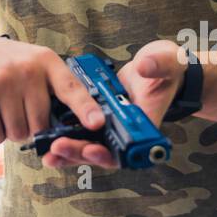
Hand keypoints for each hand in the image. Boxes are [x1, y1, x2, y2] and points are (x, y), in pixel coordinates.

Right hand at [0, 31, 105, 156]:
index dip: (86, 108)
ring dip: (10, 130)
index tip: (97, 123)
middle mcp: (27, 69)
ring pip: (18, 132)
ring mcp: (3, 80)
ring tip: (2, 108)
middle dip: (29, 127)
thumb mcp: (32, 63)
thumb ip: (50, 89)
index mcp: (46, 61)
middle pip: (40, 124)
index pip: (71, 87)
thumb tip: (65, 129)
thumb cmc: (4, 62)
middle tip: (17, 109)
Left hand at [42, 40, 188, 169]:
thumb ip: (158, 65)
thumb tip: (144, 67)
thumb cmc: (167, 68)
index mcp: (147, 122)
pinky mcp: (101, 118)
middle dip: (80, 152)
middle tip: (59, 146)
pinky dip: (68, 136)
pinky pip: (84, 132)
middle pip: (104, 152)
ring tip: (49, 151)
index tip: (92, 149)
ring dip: (70, 151)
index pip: (129, 148)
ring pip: (91, 146)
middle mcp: (129, 129)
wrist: (158, 66)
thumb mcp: (167, 61)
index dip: (109, 154)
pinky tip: (49, 138)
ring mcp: (113, 125)